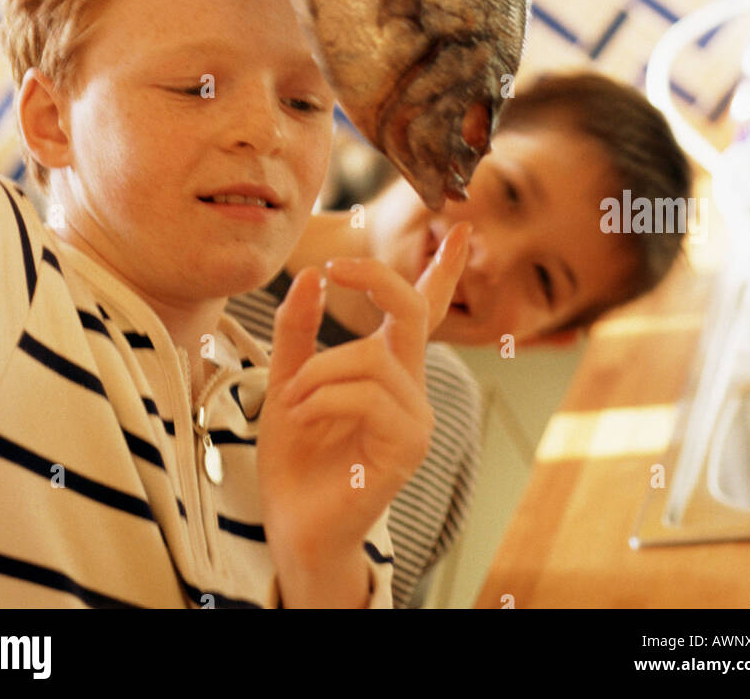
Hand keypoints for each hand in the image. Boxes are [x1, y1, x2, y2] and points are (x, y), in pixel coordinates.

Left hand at [258, 221, 470, 607]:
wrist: (292, 522)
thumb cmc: (296, 456)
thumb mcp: (287, 379)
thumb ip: (297, 330)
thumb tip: (311, 273)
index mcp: (387, 366)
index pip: (425, 308)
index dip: (445, 268)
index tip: (462, 226)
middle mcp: (410, 386)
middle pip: (413, 310)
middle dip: (375, 280)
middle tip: (333, 268)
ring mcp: (415, 417)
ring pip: (372, 358)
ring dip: (318, 371)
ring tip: (292, 401)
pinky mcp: (408, 448)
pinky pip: (368, 397)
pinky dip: (325, 399)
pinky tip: (304, 418)